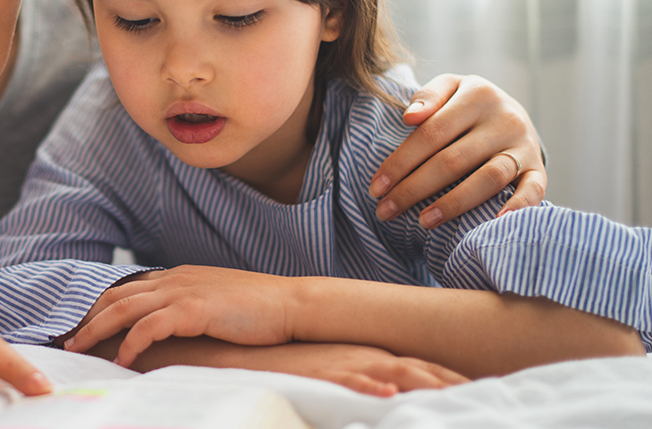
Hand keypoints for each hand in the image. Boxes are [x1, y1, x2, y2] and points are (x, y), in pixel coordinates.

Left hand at [63, 266, 294, 366]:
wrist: (292, 304)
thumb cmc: (259, 309)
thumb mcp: (215, 302)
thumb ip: (189, 308)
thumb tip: (169, 327)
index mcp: (178, 276)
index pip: (127, 289)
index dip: (101, 308)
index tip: (81, 326)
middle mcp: (175, 279)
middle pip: (117, 296)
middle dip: (87, 318)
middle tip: (67, 340)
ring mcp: (183, 291)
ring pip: (125, 308)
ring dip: (96, 330)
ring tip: (80, 349)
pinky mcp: (194, 310)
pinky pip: (150, 326)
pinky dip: (131, 342)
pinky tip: (122, 359)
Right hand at [235, 342, 468, 396]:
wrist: (260, 347)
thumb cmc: (303, 364)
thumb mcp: (343, 372)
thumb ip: (372, 382)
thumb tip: (397, 396)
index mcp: (376, 357)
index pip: (424, 367)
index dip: (453, 378)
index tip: (483, 389)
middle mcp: (368, 357)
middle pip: (419, 369)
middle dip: (451, 381)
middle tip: (484, 394)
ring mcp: (348, 362)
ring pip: (393, 371)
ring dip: (422, 382)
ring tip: (450, 395)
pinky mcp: (323, 370)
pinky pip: (350, 378)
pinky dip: (371, 385)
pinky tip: (388, 393)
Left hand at [371, 73, 546, 227]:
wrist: (513, 111)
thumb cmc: (467, 105)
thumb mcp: (449, 87)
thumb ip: (428, 96)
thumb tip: (410, 117)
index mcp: (478, 96)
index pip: (431, 133)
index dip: (401, 162)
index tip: (376, 187)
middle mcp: (504, 120)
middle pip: (453, 160)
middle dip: (414, 189)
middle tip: (385, 210)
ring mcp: (524, 146)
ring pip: (488, 178)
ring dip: (454, 204)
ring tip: (423, 222)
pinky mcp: (538, 168)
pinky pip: (533, 190)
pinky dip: (518, 207)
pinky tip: (493, 223)